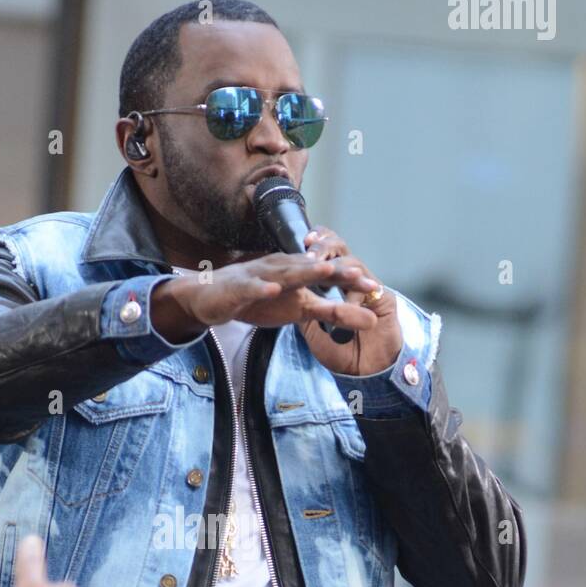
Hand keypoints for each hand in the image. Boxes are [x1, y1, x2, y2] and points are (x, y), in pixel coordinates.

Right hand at [153, 252, 379, 341]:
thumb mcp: (297, 309)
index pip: (327, 275)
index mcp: (297, 274)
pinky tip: (274, 289)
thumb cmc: (256, 300)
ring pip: (283, 272)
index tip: (375, 288)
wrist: (210, 297)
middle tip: (359, 275)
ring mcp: (259, 276)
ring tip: (323, 269)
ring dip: (303, 270)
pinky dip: (262, 287)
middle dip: (335, 271)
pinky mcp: (239, 287)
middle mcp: (281, 269)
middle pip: (311, 268)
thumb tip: (362, 317)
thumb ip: (328, 312)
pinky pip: (251, 287)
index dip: (350, 280)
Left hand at [301, 227, 402, 375]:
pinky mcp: (384, 300)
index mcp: (337, 286)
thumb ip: (303, 311)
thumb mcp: (314, 331)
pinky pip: (369, 287)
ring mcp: (370, 290)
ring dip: (337, 265)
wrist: (366, 375)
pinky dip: (353, 290)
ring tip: (322, 270)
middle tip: (312, 247)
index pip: (327, 256)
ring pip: (354, 264)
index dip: (318, 244)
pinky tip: (342, 295)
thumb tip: (285, 293)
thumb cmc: (342, 354)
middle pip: (342, 250)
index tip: (304, 240)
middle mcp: (354, 283)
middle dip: (327, 245)